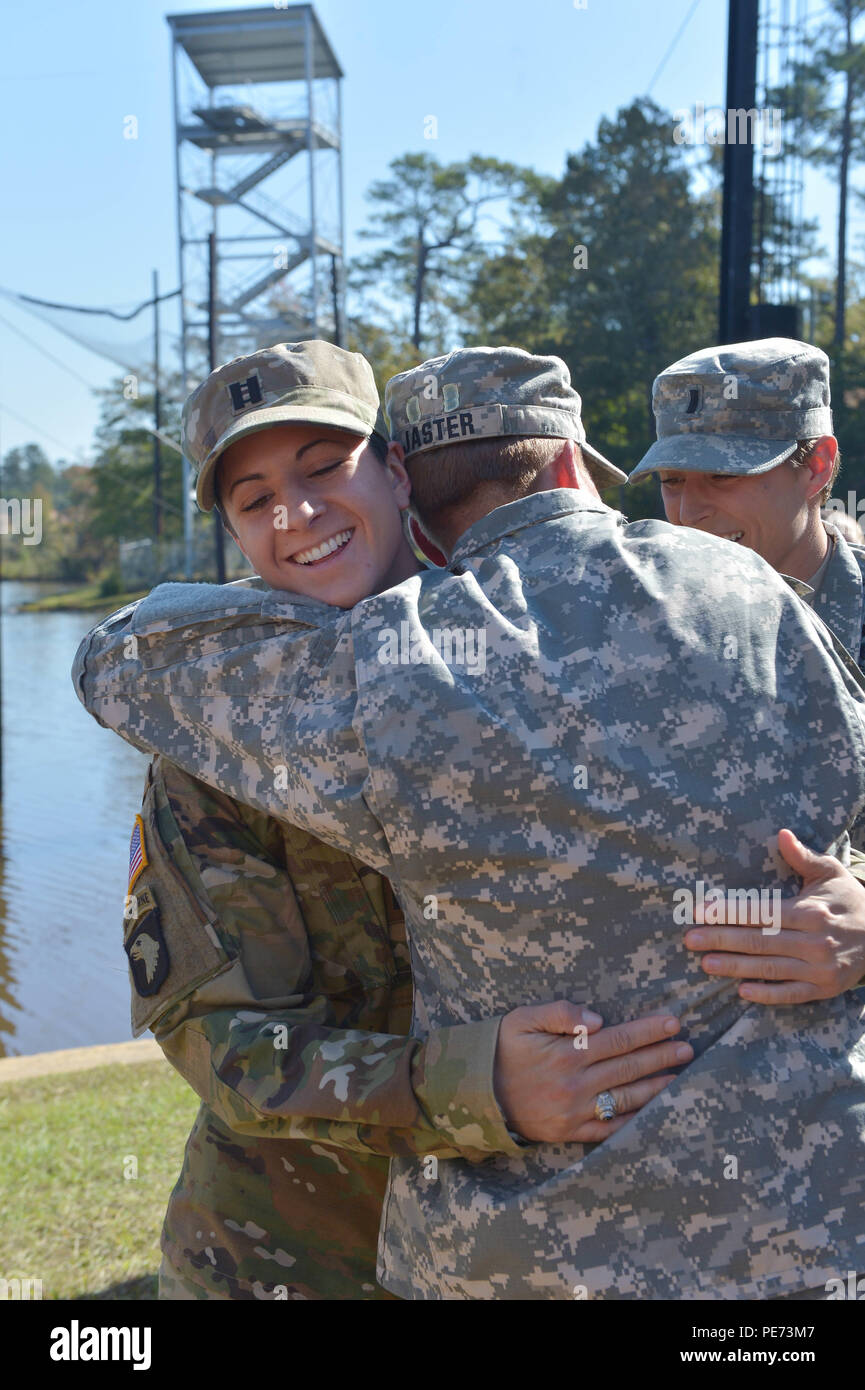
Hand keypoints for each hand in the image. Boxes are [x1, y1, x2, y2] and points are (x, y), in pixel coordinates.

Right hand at [493, 1002, 691, 1143]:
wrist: (476, 1093)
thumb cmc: (501, 1049)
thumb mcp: (522, 1019)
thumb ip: (559, 1012)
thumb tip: (597, 1019)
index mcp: (566, 1053)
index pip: (618, 1039)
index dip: (648, 1031)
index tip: (672, 1022)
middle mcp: (575, 1084)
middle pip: (629, 1067)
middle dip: (661, 1056)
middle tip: (687, 1047)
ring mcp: (575, 1112)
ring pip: (627, 1098)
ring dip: (656, 1086)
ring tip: (680, 1076)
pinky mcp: (571, 1132)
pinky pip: (611, 1129)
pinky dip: (636, 1121)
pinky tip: (655, 1110)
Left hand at [683, 828, 864, 1003]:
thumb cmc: (849, 900)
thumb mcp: (830, 874)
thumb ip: (803, 857)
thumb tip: (781, 833)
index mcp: (812, 911)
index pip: (763, 912)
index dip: (730, 912)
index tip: (701, 911)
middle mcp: (815, 941)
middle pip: (760, 941)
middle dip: (722, 939)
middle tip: (690, 939)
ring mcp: (820, 969)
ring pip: (770, 968)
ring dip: (735, 967)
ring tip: (705, 963)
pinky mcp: (824, 989)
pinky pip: (792, 994)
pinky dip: (768, 994)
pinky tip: (742, 991)